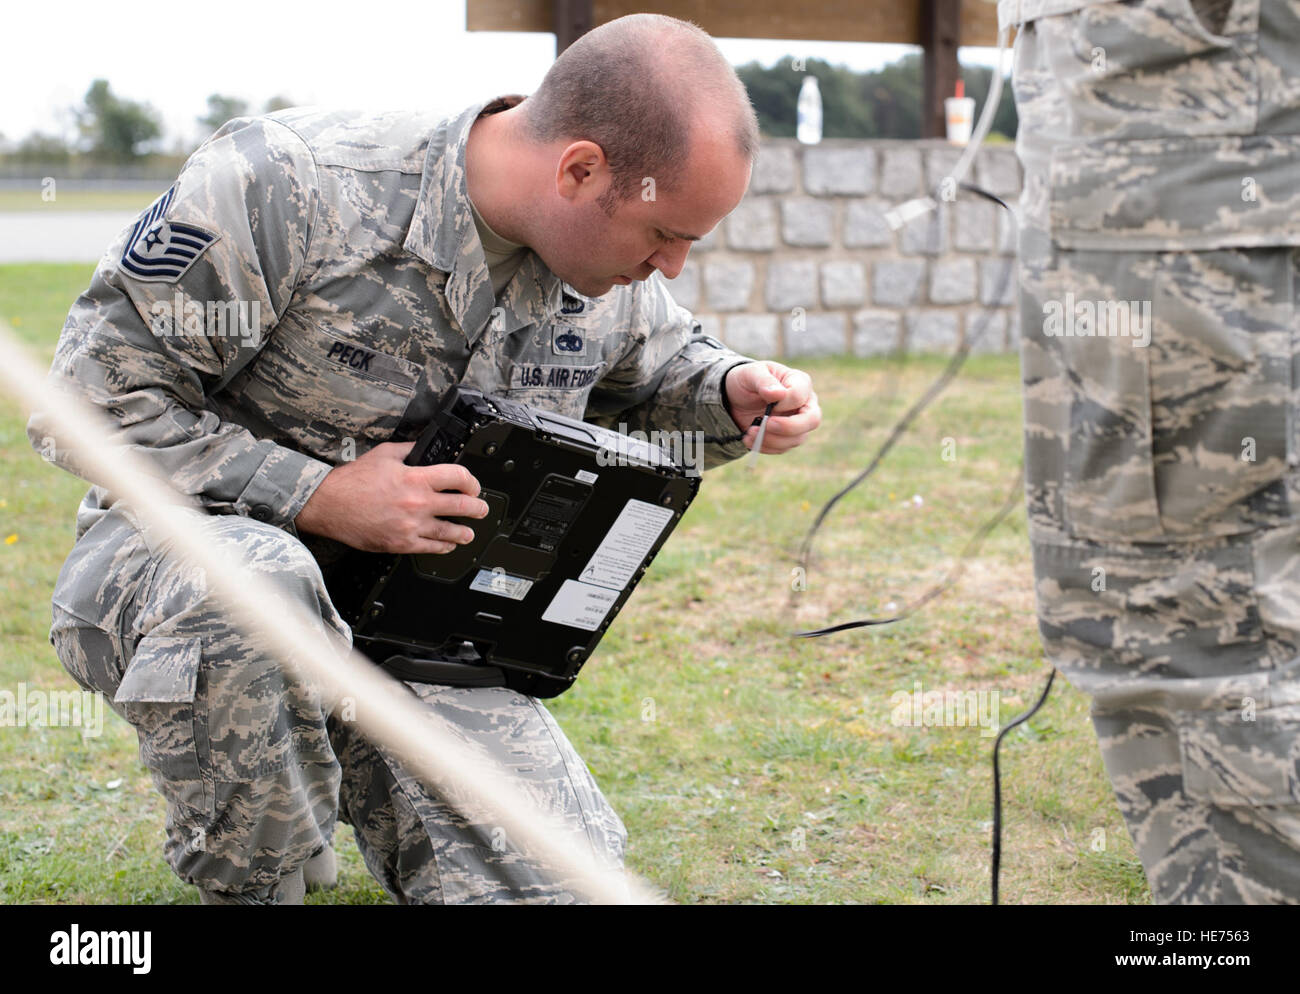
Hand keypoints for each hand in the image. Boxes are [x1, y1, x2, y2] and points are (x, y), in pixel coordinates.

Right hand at [294, 441, 489, 553]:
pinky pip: (431, 547)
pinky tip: (448, 544)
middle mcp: (417, 503)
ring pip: (450, 531)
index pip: (458, 477)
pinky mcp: (401, 543)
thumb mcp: (383, 455)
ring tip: (469, 532)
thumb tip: (422, 447)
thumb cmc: (351, 481)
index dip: (471, 481)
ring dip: (465, 532)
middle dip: (478, 508)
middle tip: (481, 509)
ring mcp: (411, 525)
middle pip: (462, 506)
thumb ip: (408, 450)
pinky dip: (444, 546)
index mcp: (415, 478)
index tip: (472, 485)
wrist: (328, 504)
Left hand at [723, 361, 821, 453]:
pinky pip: (782, 448)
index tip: (766, 401)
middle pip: (812, 420)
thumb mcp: (750, 373)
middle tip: (765, 425)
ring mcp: (798, 423)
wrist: (736, 398)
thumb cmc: (748, 380)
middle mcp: (805, 404)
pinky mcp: (787, 438)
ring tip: (750, 432)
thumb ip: (764, 381)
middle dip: (788, 427)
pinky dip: (764, 446)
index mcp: (800, 382)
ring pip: (797, 439)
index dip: (783, 403)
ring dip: (771, 439)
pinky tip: (749, 439)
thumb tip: (778, 394)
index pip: (800, 396)